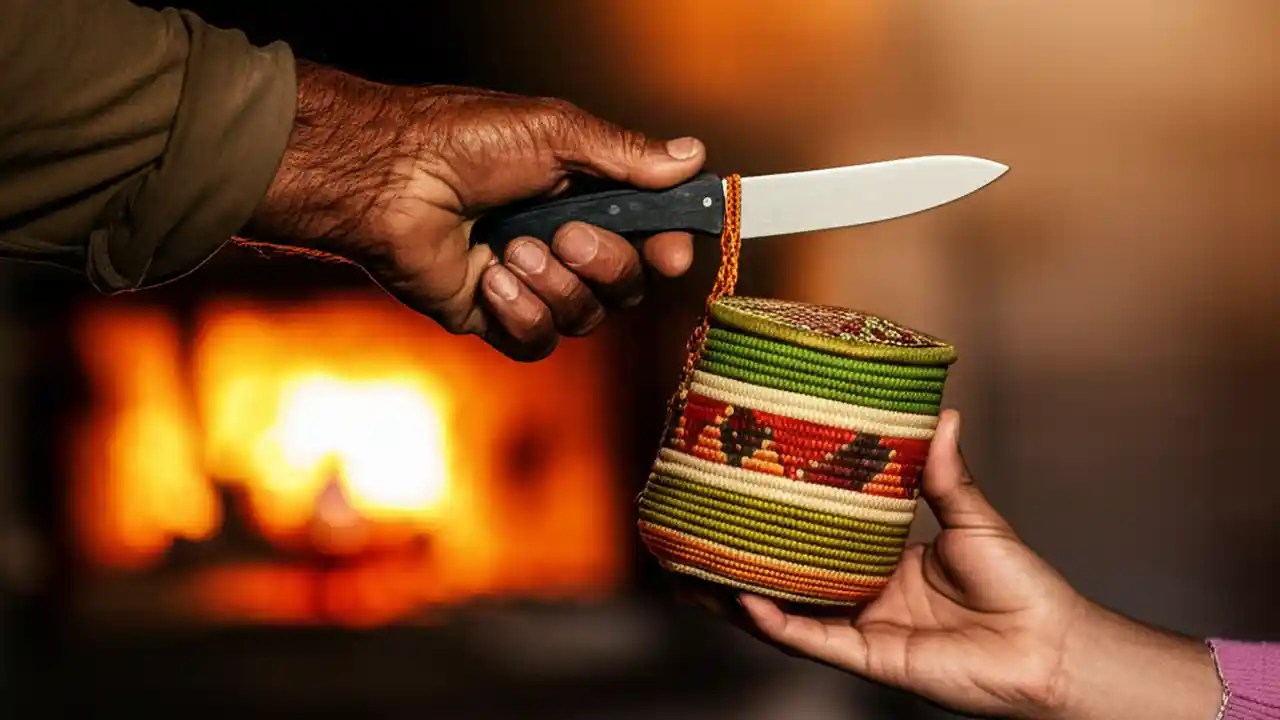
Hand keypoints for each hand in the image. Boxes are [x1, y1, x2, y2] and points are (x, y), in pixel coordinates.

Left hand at [244, 61, 704, 360]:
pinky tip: (491, 280)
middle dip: (605, 265)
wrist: (389, 177)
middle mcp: (562, 242)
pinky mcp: (493, 316)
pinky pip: (537, 341)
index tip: (671, 252)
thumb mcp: (555, 132)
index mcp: (584, 195)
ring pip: (585, 318)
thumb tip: (692, 157)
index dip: (668, 249)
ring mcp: (529, 283)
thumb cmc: (462, 141)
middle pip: (626, 286)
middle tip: (566, 235)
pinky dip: (521, 313)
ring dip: (556, 286)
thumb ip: (626, 154)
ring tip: (512, 250)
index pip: (650, 235)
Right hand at [731, 411, 1223, 719]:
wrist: (1049, 645)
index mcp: (885, 560)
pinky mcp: (869, 657)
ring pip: (787, 611)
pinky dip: (777, 624)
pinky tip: (746, 600)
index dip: (783, 516)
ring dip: (741, 595)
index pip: (820, 536)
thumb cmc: (1021, 586)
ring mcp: (863, 626)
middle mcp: (866, 594)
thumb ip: (945, 473)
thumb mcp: (973, 517)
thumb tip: (942, 414)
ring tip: (696, 571)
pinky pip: (812, 640)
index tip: (749, 486)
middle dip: (743, 559)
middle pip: (789, 575)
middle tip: (700, 530)